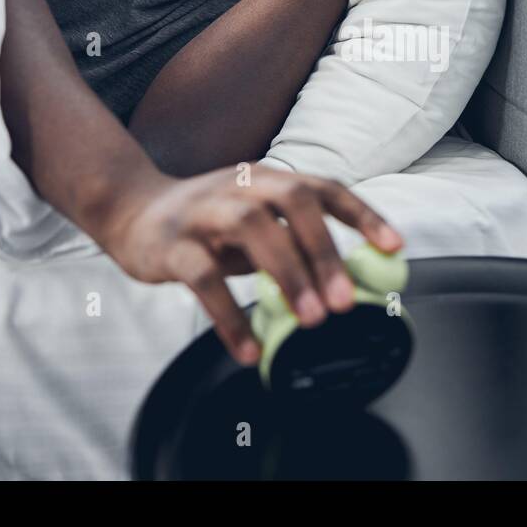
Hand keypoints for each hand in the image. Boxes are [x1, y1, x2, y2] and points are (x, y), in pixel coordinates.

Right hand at [97, 165, 403, 365]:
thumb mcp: (256, 220)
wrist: (133, 212)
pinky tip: (249, 348)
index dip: (362, 215)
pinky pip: (204, 279)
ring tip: (311, 319)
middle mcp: (241, 186)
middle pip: (293, 203)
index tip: (394, 246)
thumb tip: (349, 280)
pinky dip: (230, 316)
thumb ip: (294, 240)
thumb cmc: (209, 222)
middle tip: (346, 301)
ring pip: (253, 229)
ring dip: (288, 275)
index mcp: (269, 179)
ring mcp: (205, 211)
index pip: (324, 188)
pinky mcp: (173, 245)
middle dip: (325, 251)